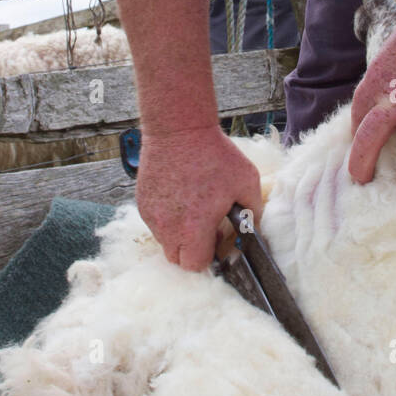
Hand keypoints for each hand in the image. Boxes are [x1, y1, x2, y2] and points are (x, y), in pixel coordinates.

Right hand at [135, 125, 262, 269]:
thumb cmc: (214, 155)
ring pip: (165, 241)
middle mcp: (168, 226)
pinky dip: (168, 218)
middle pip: (177, 259)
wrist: (179, 129)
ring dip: (179, 235)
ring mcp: (152, 215)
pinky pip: (156, 223)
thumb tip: (251, 230)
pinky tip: (181, 197)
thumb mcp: (246, 181)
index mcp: (194, 228)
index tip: (218, 243)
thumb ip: (252, 212)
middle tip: (207, 229)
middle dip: (193, 251)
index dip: (209, 258)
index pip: (195, 265)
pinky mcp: (142, 203)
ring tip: (194, 210)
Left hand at [348, 1, 395, 192]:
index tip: (363, 146)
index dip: (358, 136)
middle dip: (362, 168)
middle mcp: (394, 102)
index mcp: (375, 84)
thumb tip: (389, 96)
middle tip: (364, 182)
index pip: (358, 119)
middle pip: (368, 144)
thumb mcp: (392, 52)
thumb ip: (388, 79)